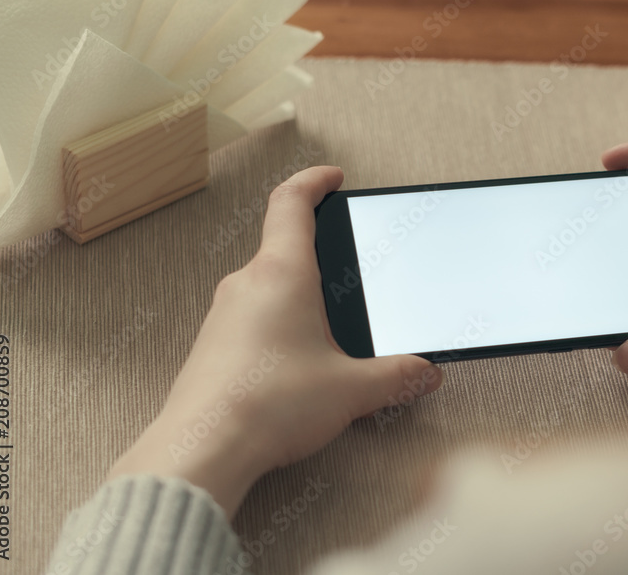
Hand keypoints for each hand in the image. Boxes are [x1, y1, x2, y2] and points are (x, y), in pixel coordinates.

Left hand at [108, 167, 442, 515]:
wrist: (202, 448)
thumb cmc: (268, 405)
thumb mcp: (352, 389)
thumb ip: (397, 377)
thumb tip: (425, 373)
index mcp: (283, 274)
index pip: (292, 202)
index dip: (315, 182)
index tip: (333, 179)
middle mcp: (247, 284)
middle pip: (282, 244)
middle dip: (319, 252)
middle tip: (348, 265)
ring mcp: (224, 314)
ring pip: (267, 284)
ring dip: (298, 293)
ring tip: (329, 325)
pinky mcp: (214, 344)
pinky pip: (251, 316)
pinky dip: (278, 323)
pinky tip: (298, 361)